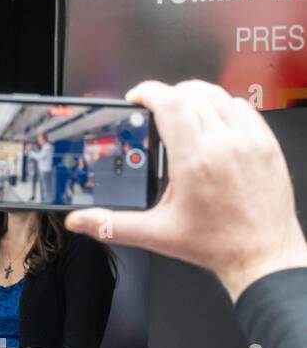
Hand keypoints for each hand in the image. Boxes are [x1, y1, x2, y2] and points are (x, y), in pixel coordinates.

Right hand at [65, 80, 306, 300]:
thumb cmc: (216, 244)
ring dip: (193, 96)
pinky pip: (242, 107)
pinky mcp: (267, 145)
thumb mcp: (156, 233)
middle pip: (190, 94)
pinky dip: (221, 106)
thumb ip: (111, 224)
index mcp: (194, 160)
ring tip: (180, 111)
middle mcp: (224, 144)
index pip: (169, 102)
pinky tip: (211, 121)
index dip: (147, 92)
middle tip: (153, 110)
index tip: (137, 98)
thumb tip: (79, 221)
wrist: (263, 255)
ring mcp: (249, 142)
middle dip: (166, 95)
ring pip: (217, 95)